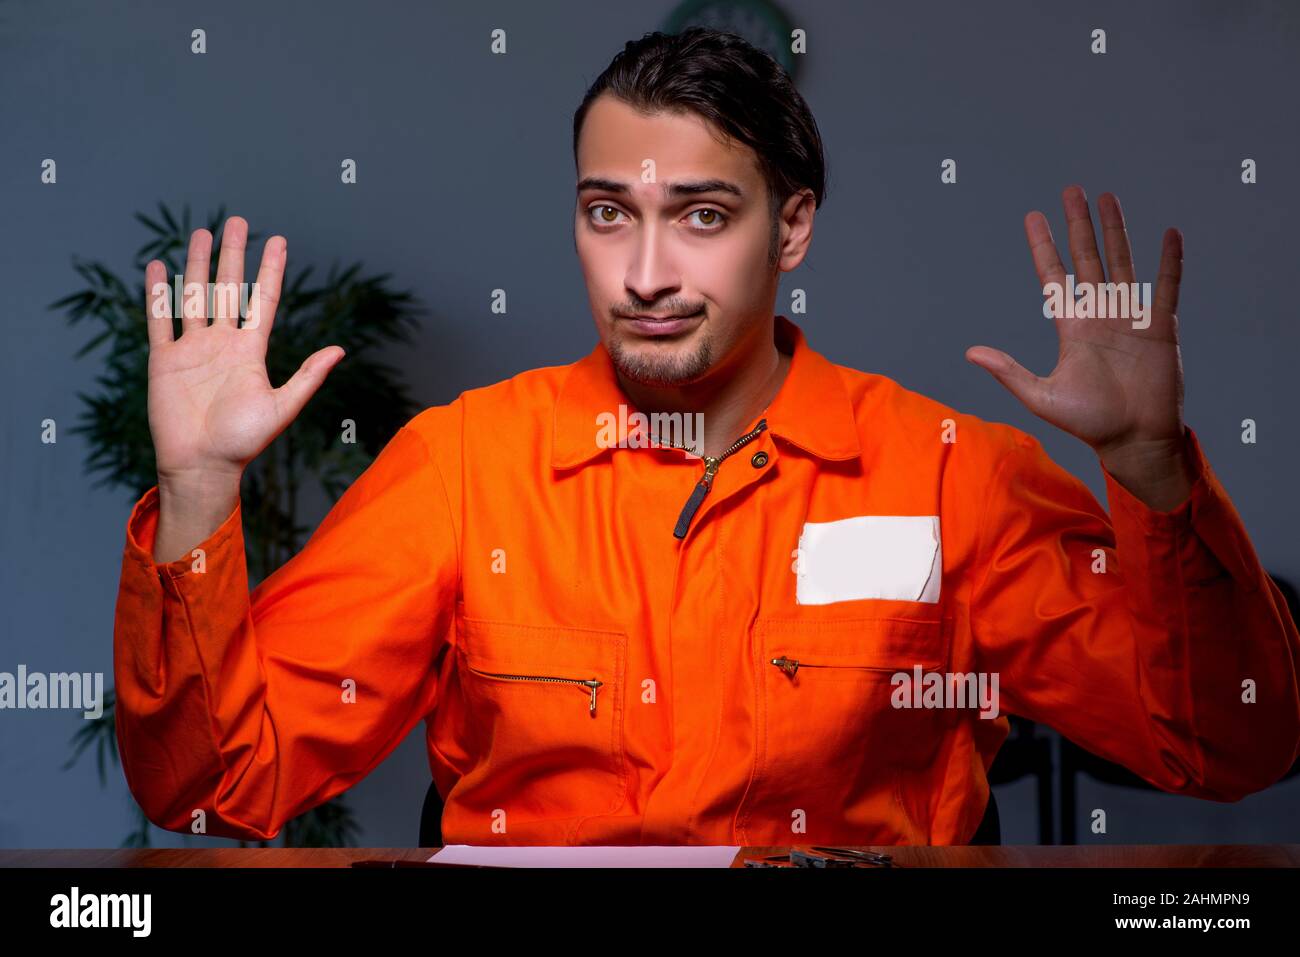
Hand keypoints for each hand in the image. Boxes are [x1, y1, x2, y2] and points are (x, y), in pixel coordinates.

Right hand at [145, 216, 344, 483]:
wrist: (202, 465)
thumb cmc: (243, 442)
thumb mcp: (282, 406)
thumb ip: (308, 376)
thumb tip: (341, 350)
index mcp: (251, 352)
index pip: (262, 300)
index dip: (270, 270)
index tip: (277, 240)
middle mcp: (222, 344)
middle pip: (228, 288)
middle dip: (232, 255)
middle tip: (237, 221)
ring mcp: (192, 349)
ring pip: (194, 296)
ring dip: (197, 265)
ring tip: (202, 233)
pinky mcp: (164, 360)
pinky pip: (160, 320)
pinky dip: (158, 294)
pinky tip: (158, 268)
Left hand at [966, 185, 1185, 458]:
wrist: (1133, 441)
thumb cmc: (1090, 422)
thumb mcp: (1041, 395)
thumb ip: (1008, 371)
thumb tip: (970, 353)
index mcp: (1071, 328)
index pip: (1053, 277)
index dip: (1044, 247)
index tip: (1034, 217)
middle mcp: (1099, 315)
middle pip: (1087, 259)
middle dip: (1079, 225)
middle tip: (1071, 190)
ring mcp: (1130, 318)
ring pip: (1122, 262)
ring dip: (1115, 230)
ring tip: (1108, 198)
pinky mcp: (1160, 327)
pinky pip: (1166, 287)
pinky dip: (1169, 261)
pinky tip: (1169, 234)